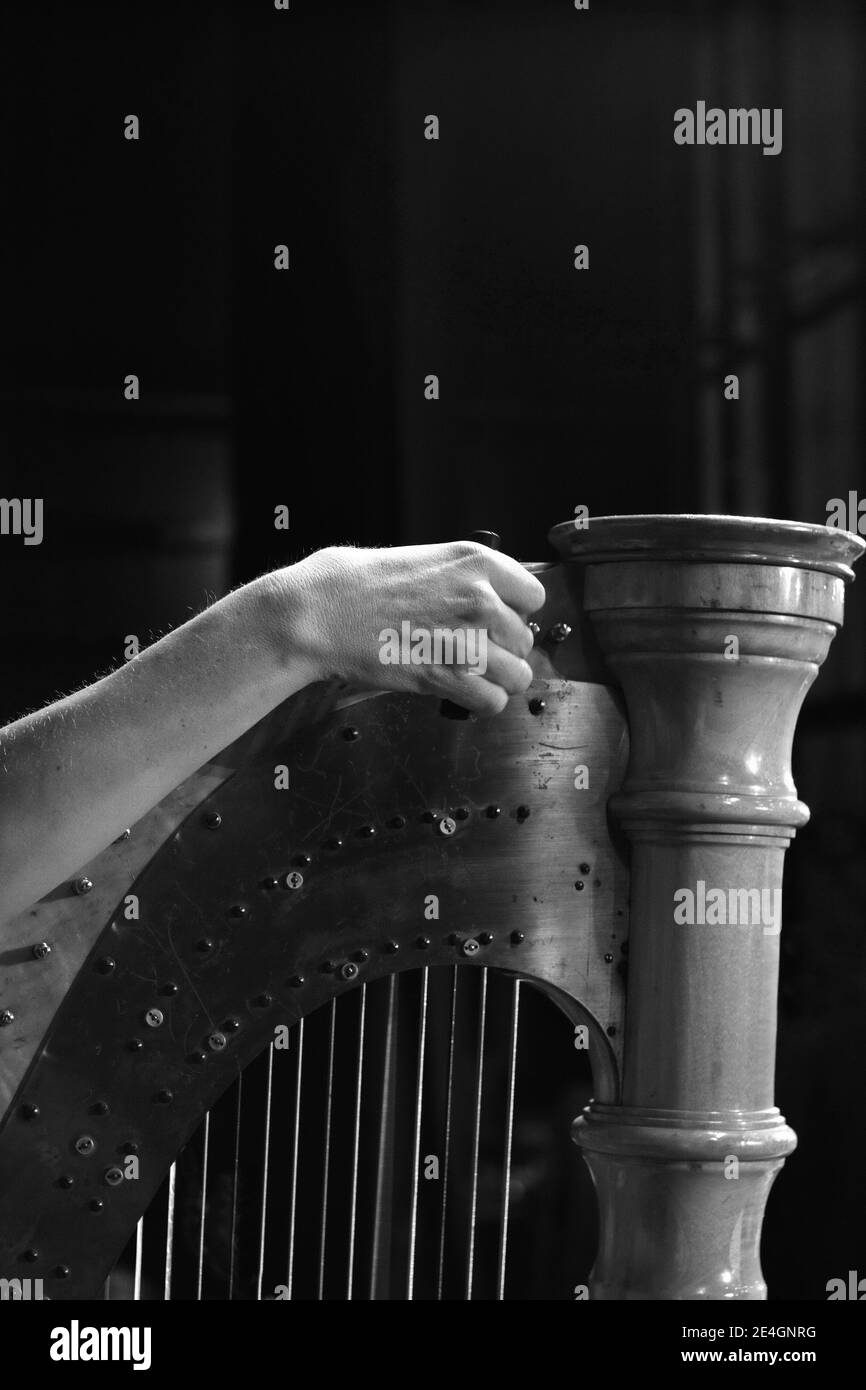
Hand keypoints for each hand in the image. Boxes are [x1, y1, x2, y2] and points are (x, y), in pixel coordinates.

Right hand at [286, 541, 545, 713]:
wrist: (320, 611)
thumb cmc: (357, 582)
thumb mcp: (422, 559)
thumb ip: (462, 579)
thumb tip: (488, 601)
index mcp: (477, 561)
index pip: (533, 596)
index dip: (515, 612)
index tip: (496, 621)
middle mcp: (482, 598)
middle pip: (524, 640)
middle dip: (503, 650)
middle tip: (472, 652)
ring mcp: (468, 640)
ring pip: (517, 675)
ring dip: (497, 680)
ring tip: (470, 676)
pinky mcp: (448, 677)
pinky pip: (493, 701)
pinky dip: (480, 703)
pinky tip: (460, 693)